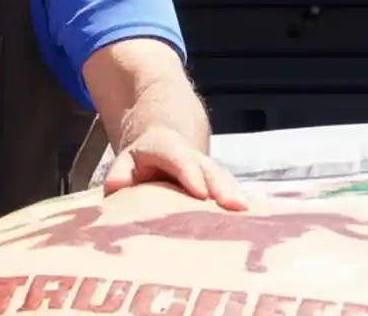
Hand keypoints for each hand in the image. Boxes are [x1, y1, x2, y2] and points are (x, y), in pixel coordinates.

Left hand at [102, 128, 246, 210]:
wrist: (164, 145)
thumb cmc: (142, 161)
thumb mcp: (127, 161)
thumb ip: (120, 172)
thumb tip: (115, 187)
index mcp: (167, 148)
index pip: (179, 158)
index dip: (190, 173)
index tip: (200, 191)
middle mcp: (194, 158)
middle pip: (209, 169)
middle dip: (221, 186)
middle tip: (233, 204)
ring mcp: (209, 172)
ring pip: (224, 181)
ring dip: (234, 196)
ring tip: (245, 213)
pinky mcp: (218, 187)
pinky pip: (229, 194)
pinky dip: (238, 206)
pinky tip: (251, 222)